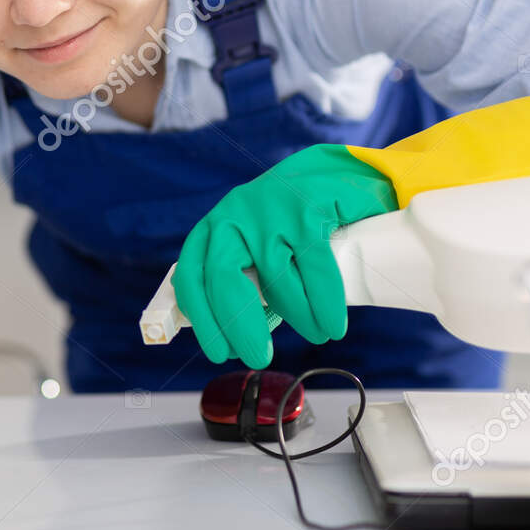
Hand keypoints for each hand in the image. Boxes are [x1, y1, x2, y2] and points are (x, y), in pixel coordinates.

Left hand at [171, 144, 396, 367]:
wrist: (338, 172)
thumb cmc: (292, 222)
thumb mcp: (255, 244)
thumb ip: (241, 278)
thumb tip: (235, 335)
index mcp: (215, 229)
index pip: (192, 276)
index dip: (202, 318)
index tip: (220, 351)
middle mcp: (235, 216)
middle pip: (224, 279)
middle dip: (241, 326)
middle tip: (259, 357)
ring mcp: (271, 211)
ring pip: (276, 278)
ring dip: (299, 317)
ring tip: (318, 334)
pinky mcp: (308, 209)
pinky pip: (314, 268)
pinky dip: (325, 303)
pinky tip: (332, 323)